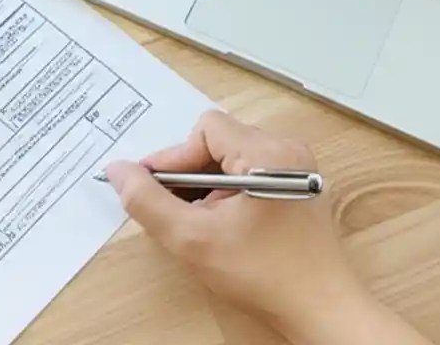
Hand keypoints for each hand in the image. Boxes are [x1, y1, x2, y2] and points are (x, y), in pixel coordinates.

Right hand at [107, 111, 428, 344]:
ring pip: (232, 157)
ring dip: (207, 185)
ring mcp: (297, 166)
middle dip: (189, 173)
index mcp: (267, 153)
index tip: (149, 188)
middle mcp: (286, 149)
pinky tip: (221, 223)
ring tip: (200, 221)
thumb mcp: (193, 239)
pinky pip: (251, 171)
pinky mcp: (298, 185)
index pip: (204, 131)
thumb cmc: (264, 274)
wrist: (320, 307)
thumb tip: (119, 172)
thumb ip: (148, 202)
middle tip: (174, 209)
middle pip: (218, 141)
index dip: (171, 158)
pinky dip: (227, 191)